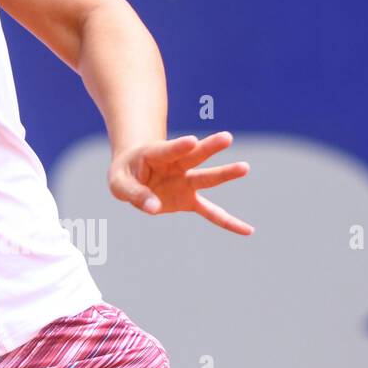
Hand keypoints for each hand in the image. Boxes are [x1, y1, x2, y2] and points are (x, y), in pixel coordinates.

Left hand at [109, 131, 252, 234]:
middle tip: (227, 137)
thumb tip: (154, 209)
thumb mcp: (119, 183)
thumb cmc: (125, 173)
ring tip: (245, 167)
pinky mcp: (189, 200)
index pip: (168, 149)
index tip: (192, 140)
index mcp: (154, 154)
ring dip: (225, 174)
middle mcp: (175, 165)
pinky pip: (211, 212)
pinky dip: (228, 222)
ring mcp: (185, 182)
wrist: (134, 172)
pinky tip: (248, 231)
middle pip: (194, 156)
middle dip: (209, 147)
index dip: (179, 146)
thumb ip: (135, 193)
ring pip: (206, 178)